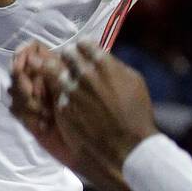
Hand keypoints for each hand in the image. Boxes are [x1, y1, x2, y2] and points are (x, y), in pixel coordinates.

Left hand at [12, 39, 158, 188]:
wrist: (127, 147)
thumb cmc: (136, 115)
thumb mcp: (134, 82)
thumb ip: (114, 65)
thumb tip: (102, 56)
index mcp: (104, 64)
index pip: (83, 43)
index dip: (83, 48)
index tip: (83, 52)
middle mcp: (85, 74)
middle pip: (67, 54)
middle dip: (70, 58)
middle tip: (72, 65)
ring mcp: (71, 91)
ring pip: (55, 72)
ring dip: (60, 75)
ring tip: (66, 81)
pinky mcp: (63, 108)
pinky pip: (57, 94)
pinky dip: (61, 96)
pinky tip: (71, 103)